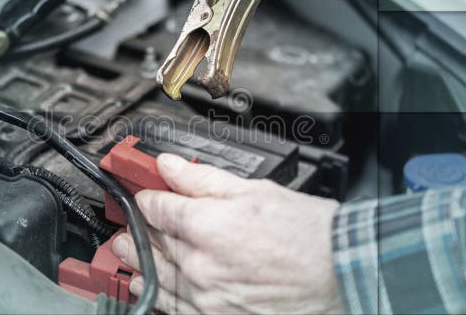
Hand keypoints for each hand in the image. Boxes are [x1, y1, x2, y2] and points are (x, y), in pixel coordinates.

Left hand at [112, 154, 343, 313]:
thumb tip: (170, 165)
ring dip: (138, 261)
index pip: (159, 208)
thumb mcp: (255, 191)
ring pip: (159, 276)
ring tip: (124, 252)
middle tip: (126, 222)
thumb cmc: (308, 234)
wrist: (341, 273)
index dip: (147, 197)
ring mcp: (208, 297)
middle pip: (156, 242)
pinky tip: (144, 286)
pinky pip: (175, 308)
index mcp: (208, 226)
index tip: (144, 195)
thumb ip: (204, 180)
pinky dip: (156, 295)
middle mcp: (202, 265)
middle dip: (139, 228)